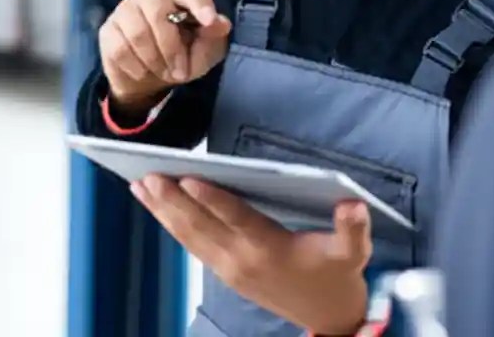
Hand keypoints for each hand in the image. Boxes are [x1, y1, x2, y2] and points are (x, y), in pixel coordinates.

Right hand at [98, 0, 230, 112]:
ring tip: (164, 73)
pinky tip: (143, 72)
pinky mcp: (108, 30)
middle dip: (171, 46)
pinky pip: (120, 49)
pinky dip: (136, 67)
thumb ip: (214, 36)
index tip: (209, 21)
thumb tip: (220, 23)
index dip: (198, 2)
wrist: (149, 80)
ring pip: (137, 31)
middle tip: (180, 72)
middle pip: (156, 8)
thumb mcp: (206, 52)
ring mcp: (125, 10)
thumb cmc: (183, 58)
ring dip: (154, 60)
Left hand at [132, 175, 371, 335]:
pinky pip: (191, 245)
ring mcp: (229, 268)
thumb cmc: (337, 276)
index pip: (235, 219)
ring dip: (162, 211)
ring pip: (188, 236)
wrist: (328, 317)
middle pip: (201, 226)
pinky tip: (156, 206)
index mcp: (270, 249)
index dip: (211, 199)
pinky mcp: (223, 272)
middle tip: (147, 175)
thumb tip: (354, 205)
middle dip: (171, 201)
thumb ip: (353, 228)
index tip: (187, 179)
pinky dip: (171, 224)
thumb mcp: (353, 253)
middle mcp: (242, 260)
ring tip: (139, 185)